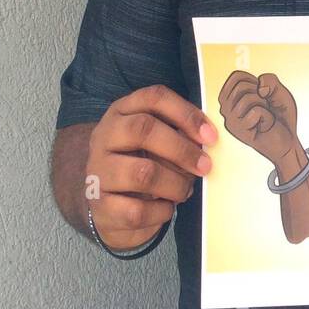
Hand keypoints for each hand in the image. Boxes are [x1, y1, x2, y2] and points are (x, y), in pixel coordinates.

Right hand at [84, 84, 215, 250]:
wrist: (110, 209)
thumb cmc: (142, 166)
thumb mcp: (157, 143)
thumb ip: (179, 135)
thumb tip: (207, 141)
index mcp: (122, 112)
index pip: (154, 97)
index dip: (186, 113)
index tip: (210, 136)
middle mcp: (104, 136)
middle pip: (143, 129)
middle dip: (182, 149)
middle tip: (205, 166)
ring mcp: (97, 171)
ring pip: (142, 173)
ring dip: (175, 184)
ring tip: (184, 190)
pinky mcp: (100, 206)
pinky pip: (138, 210)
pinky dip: (161, 212)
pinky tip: (166, 208)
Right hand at [217, 70, 299, 165]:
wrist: (288, 139)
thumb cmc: (279, 116)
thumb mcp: (278, 90)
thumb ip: (269, 79)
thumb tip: (260, 87)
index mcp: (230, 97)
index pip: (236, 76)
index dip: (255, 81)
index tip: (261, 94)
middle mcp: (226, 108)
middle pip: (241, 85)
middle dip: (260, 94)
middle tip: (264, 107)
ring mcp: (230, 120)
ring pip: (248, 98)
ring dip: (264, 106)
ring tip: (264, 117)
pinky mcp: (238, 131)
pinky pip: (255, 112)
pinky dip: (267, 117)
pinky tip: (265, 126)